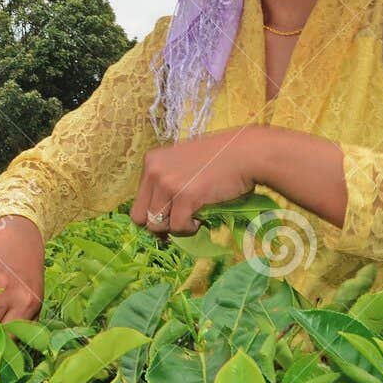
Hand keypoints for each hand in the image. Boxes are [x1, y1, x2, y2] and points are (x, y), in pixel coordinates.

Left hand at [131, 126, 266, 237]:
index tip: (170, 217)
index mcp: (151, 161)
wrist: (246, 153)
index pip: (137, 202)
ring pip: (156, 225)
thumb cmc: (219, 159)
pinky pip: (177, 227)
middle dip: (159, 225)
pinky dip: (189, 229)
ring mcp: (167, 183)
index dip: (152, 214)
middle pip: (140, 217)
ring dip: (175, 228)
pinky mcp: (184, 196)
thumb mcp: (182, 164)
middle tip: (179, 223)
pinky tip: (201, 219)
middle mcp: (154, 171)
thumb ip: (166, 182)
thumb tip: (157, 220)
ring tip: (193, 218)